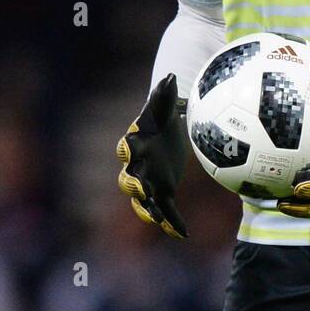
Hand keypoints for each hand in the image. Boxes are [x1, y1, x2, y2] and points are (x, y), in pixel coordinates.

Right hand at [116, 73, 188, 238]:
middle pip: (127, 180)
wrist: (168, 132)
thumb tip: (171, 76)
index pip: (126, 148)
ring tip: (159, 220)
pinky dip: (172, 223)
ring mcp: (148, 182)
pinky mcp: (162, 192)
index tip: (129, 150)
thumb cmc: (164, 118)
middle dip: (132, 186)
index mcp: (135, 144)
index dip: (126, 150)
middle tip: (141, 190)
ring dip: (149, 211)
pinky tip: (183, 234)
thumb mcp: (165, 107)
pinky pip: (166, 211)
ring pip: (142, 202)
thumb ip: (165, 95)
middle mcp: (137, 166)